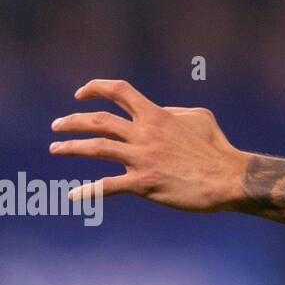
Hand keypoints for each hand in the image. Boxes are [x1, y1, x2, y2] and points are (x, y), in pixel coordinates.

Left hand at [49, 79, 248, 212]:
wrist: (229, 178)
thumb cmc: (216, 147)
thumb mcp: (199, 117)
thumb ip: (173, 112)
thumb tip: (156, 111)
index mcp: (157, 115)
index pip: (119, 92)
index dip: (96, 88)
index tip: (81, 94)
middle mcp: (146, 134)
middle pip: (99, 121)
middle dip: (72, 121)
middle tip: (57, 126)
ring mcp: (143, 159)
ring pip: (97, 147)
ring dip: (71, 147)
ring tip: (55, 149)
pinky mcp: (145, 184)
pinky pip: (108, 187)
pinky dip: (87, 191)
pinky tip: (71, 196)